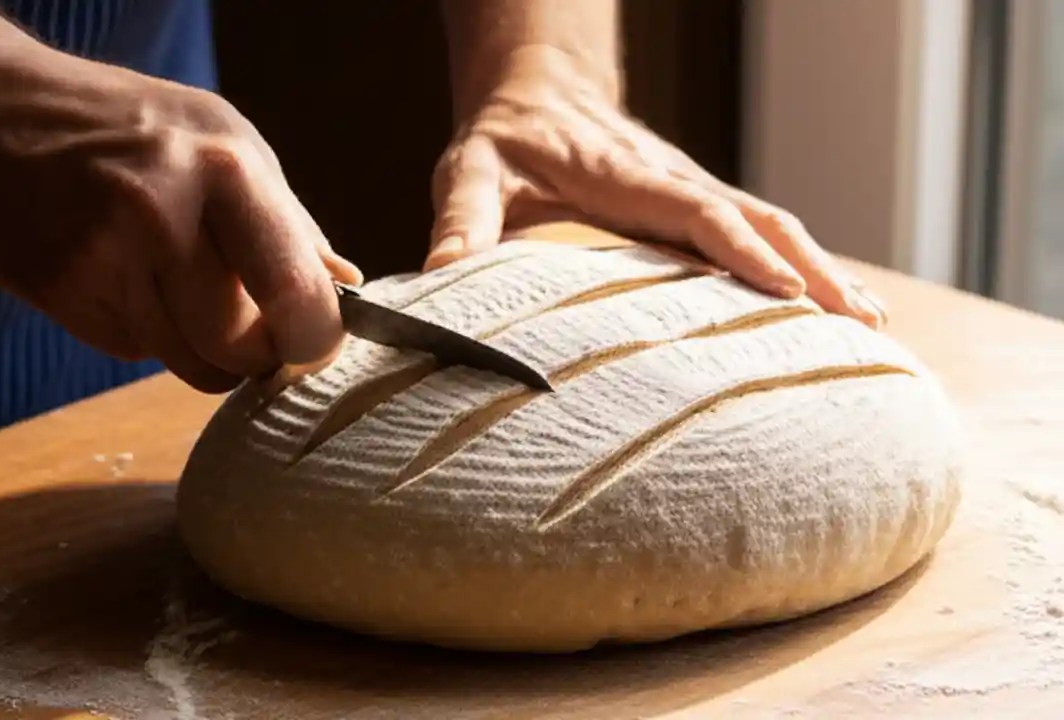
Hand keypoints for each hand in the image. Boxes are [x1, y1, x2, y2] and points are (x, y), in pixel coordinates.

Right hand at [0, 47, 360, 392]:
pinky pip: (138, 351)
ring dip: (200, 344)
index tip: (313, 340)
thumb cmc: (128, 124)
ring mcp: (105, 263)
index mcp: (223, 171)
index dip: (313, 337)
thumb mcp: (224, 140)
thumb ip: (287, 222)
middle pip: (237, 350)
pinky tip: (126, 275)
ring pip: (188, 364)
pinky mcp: (66, 298)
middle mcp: (162, 218)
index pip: (293, 295)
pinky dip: (148, 329)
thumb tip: (344, 290)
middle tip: (250, 323)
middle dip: (253, 352)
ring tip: (178, 280)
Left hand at [425, 48, 885, 328]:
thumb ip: (461, 219)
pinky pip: (761, 229)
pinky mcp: (697, 201)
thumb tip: (439, 277)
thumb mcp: (470, 172)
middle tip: (863, 326)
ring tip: (871, 323)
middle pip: (762, 221)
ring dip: (823, 269)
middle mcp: (676, 181)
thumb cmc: (503, 138)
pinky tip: (829, 300)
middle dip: (815, 271)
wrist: (536, 88)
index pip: (699, 213)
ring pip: (774, 225)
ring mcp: (694, 189)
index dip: (743, 251)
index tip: (789, 291)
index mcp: (629, 177)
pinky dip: (802, 262)